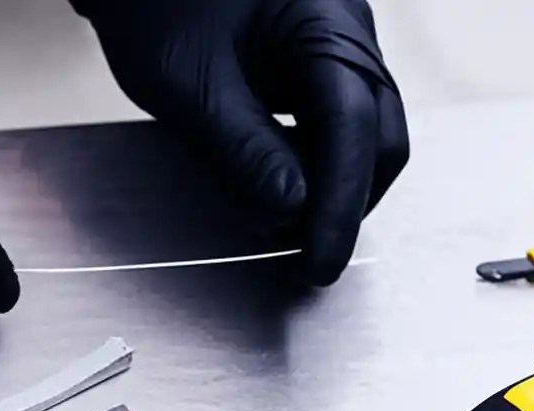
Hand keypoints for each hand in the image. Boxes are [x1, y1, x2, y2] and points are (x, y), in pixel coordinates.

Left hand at [74, 0, 407, 284]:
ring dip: (328, 192)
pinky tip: (275, 197)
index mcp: (325, 21)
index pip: (355, 127)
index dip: (340, 205)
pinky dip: (312, 170)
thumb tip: (292, 210)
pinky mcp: (317, 69)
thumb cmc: (156, 5)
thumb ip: (242, 148)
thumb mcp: (188, 84)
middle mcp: (347, 33)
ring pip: (363, 139)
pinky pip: (335, 130)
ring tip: (278, 231)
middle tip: (301, 260)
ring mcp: (338, 50)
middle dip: (344, 204)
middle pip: (378, 138)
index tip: (319, 262)